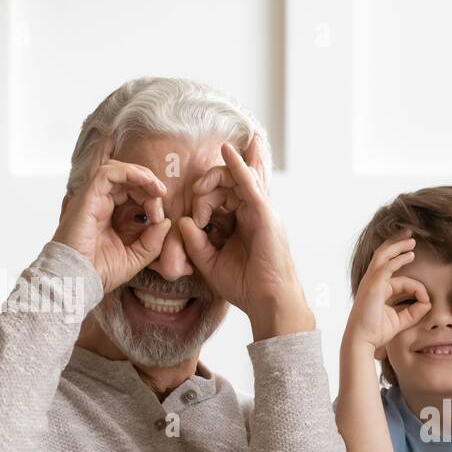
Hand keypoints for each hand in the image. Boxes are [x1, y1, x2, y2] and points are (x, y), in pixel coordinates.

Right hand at [53, 138, 169, 292]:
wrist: (79, 279)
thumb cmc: (100, 272)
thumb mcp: (136, 257)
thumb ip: (152, 241)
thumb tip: (166, 221)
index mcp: (109, 216)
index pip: (130, 193)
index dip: (149, 198)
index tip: (160, 217)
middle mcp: (99, 203)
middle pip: (125, 179)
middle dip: (148, 184)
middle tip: (162, 196)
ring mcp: (92, 198)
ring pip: (117, 170)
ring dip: (141, 175)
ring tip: (157, 188)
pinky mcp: (88, 196)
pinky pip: (108, 172)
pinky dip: (130, 172)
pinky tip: (146, 181)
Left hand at [178, 139, 313, 336]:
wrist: (267, 301)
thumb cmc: (245, 286)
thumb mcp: (210, 262)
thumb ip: (194, 242)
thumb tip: (183, 220)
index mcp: (242, 223)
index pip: (221, 197)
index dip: (202, 202)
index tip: (194, 222)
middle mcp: (253, 213)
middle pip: (228, 184)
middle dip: (207, 187)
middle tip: (196, 201)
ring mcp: (261, 212)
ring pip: (237, 180)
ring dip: (215, 178)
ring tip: (200, 187)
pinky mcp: (265, 214)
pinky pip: (249, 183)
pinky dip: (238, 166)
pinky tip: (226, 150)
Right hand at [345, 233, 431, 351]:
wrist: (362, 340)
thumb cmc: (376, 332)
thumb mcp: (400, 321)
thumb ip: (414, 312)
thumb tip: (428, 303)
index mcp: (378, 289)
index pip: (401, 280)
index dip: (417, 288)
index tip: (426, 300)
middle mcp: (373, 282)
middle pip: (384, 256)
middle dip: (397, 244)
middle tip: (410, 235)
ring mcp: (371, 281)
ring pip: (384, 256)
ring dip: (398, 245)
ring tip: (411, 239)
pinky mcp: (373, 284)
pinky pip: (386, 266)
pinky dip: (398, 259)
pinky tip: (410, 255)